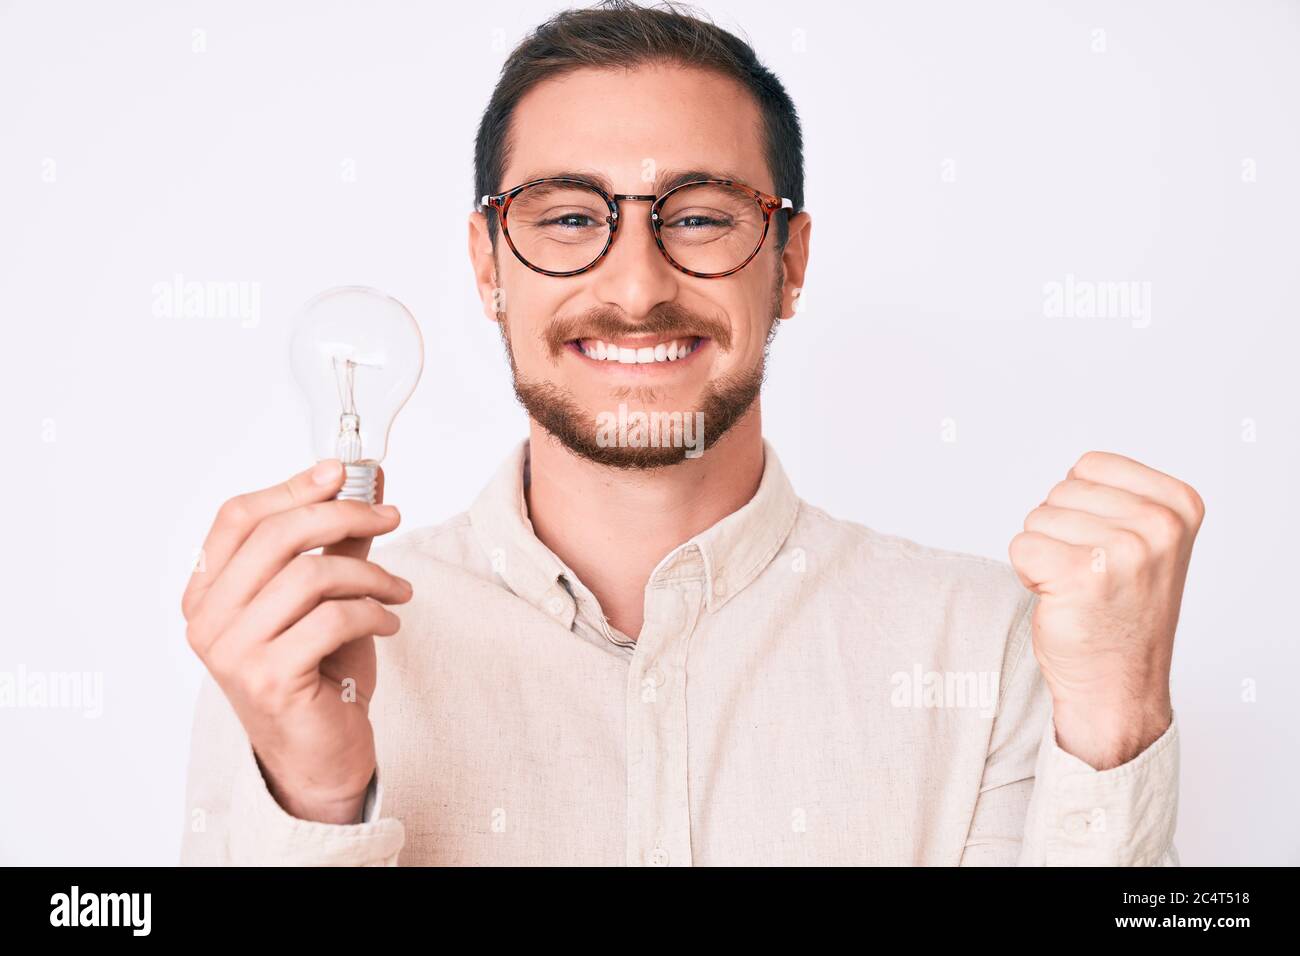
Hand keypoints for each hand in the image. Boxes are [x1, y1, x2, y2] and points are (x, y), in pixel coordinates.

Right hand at [181, 461, 412, 822]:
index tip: (343, 472)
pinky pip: (332, 619)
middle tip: (391, 515)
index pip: (239, 517)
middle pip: (275, 536)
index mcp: (206, 593)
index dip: (293, 487)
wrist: (321, 753)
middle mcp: (206, 621)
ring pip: (310, 575)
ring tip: (398, 590)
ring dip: (370, 574)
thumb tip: (363, 480)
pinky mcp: (269, 679)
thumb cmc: (318, 672)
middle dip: (343, 515)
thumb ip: (336, 541)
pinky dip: (374, 613)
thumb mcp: (325, 597)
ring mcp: (232, 652)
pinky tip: (389, 623)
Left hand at [1009, 451, 1203, 768]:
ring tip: (1078, 588)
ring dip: (1045, 554)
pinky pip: (1021, 546)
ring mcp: (1125, 550)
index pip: (1091, 465)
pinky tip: (1061, 600)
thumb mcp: (1147, 540)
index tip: (1108, 548)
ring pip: (1038, 518)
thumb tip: (1075, 470)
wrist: (1118, 686)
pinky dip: (1028, 574)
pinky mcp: (1083, 575)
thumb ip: (1122, 498)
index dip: (1082, 506)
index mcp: (1180, 505)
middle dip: (1061, 532)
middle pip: (1061, 490)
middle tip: (1090, 575)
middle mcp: (1160, 525)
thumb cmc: (1122, 611)